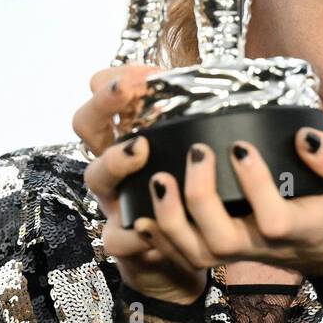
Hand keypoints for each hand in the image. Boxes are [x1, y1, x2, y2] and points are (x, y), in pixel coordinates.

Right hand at [76, 66, 208, 305]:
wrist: (193, 252)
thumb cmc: (198, 190)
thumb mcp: (202, 150)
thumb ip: (209, 121)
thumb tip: (236, 80)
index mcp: (130, 135)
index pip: (107, 92)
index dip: (116, 79)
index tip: (144, 70)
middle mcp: (115, 164)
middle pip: (86, 125)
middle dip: (104, 104)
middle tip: (127, 90)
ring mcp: (115, 200)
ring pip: (97, 175)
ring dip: (116, 159)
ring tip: (140, 148)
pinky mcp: (126, 241)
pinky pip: (118, 235)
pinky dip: (135, 230)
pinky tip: (151, 223)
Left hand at [144, 129, 322, 279]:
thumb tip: (304, 137)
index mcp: (306, 228)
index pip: (273, 219)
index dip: (253, 186)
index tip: (241, 146)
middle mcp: (269, 245)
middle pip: (222, 239)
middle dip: (199, 199)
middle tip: (198, 152)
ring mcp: (247, 252)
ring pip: (198, 253)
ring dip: (172, 219)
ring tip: (161, 177)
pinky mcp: (233, 251)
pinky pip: (189, 255)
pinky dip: (163, 235)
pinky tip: (148, 206)